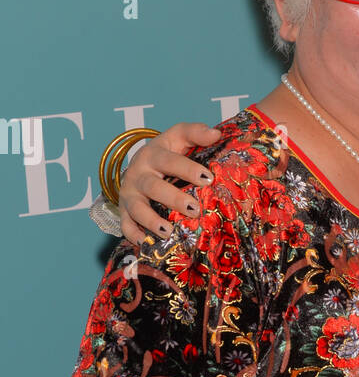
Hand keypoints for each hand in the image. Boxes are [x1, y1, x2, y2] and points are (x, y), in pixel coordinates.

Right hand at [119, 122, 219, 243]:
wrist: (139, 165)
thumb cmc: (166, 153)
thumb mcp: (178, 138)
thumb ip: (195, 132)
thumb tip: (216, 134)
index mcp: (154, 154)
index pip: (170, 160)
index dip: (187, 168)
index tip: (208, 178)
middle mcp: (139, 174)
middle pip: (153, 186)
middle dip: (173, 198)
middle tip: (195, 209)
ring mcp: (130, 194)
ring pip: (137, 208)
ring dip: (151, 220)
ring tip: (169, 231)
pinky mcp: (124, 211)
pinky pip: (125, 225)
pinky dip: (134, 235)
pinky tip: (146, 244)